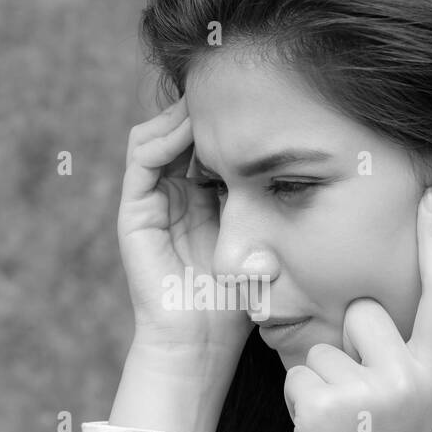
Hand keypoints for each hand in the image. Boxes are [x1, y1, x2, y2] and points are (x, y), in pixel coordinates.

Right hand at [117, 95, 253, 365]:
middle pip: (182, 130)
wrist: (201, 343)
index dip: (231, 118)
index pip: (210, 140)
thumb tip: (298, 154)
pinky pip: (142, 156)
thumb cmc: (239, 299)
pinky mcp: (134, 211)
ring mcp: (151, 200)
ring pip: (159, 133)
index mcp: (204, 197)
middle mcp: (175, 193)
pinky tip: (194, 129)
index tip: (264, 100)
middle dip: (208, 108)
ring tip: (214, 103)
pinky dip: (164, 136)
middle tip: (239, 89)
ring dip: (185, 114)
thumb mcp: (264, 236)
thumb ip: (268, 199)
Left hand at [281, 187, 431, 431]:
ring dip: (317, 376)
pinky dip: (296, 398)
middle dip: (345, 345)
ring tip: (334, 422)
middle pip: (363, 311)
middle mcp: (416, 378)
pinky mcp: (333, 402)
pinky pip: (298, 369)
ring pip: (323, 342)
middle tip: (352, 401)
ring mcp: (377, 391)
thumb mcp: (411, 405)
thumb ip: (410, 356)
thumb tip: (385, 304)